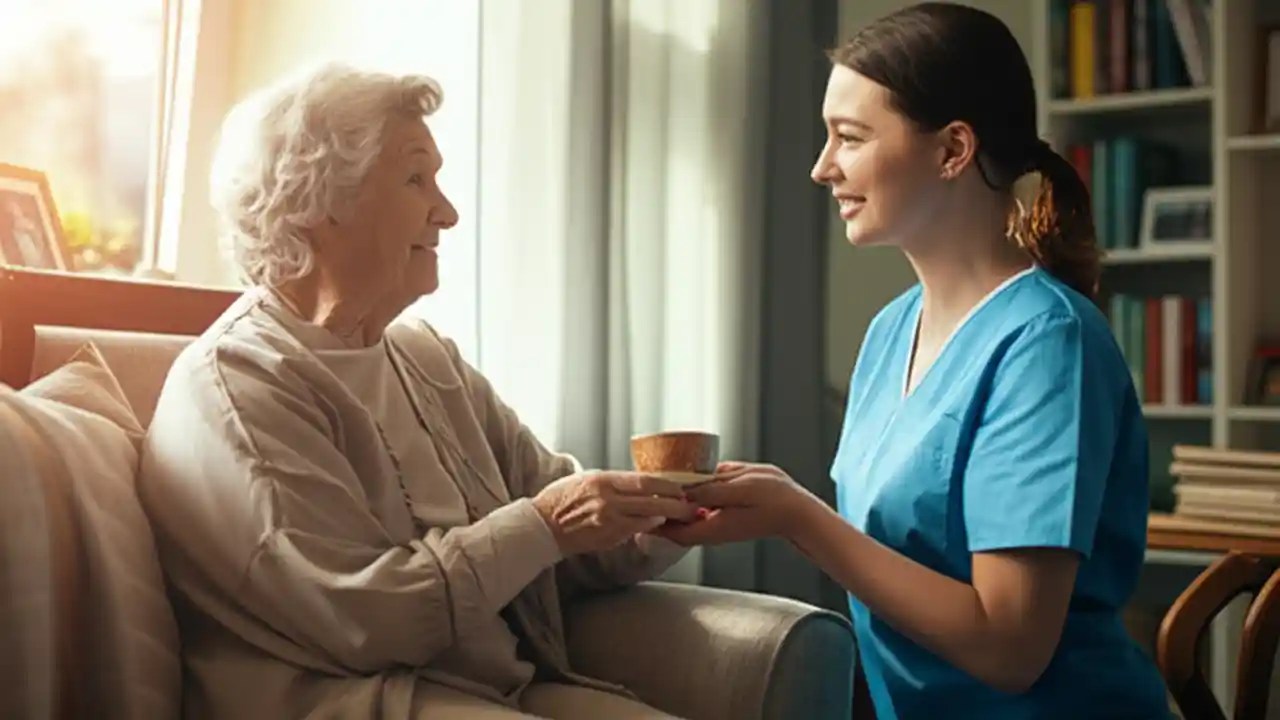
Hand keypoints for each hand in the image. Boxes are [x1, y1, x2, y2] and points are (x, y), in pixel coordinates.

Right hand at [532, 472, 697, 555]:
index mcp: (604, 480)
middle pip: (651, 499)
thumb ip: (612, 482)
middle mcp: (608, 498)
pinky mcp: (607, 536)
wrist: (542, 525)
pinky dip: (649, 526)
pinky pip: (635, 530)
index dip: (667, 484)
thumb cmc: (561, 500)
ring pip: (647, 516)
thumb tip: (636, 483)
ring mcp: (608, 519)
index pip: (644, 480)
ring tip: (683, 516)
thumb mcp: (586, 479)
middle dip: (676, 502)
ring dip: (667, 516)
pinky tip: (660, 524)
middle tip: (692, 504)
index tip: (682, 486)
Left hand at [652, 462, 819, 545]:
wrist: (798, 511)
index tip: (637, 505)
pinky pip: (698, 508)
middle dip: (657, 509)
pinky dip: (688, 498)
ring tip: (655, 482)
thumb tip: (684, 490)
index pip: (671, 531)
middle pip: (674, 524)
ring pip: (685, 516)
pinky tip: (685, 480)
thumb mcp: (740, 487)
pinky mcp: (723, 515)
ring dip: (671, 503)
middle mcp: (710, 529)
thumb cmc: (774, 498)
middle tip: (640, 489)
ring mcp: (717, 524)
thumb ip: (711, 490)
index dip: (652, 520)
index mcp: (711, 527)